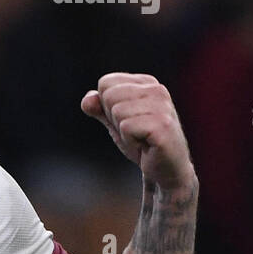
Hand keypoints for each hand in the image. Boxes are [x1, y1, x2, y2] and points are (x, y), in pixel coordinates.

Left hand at [81, 74, 194, 192]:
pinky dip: (130, 142)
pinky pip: (126, 127)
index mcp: (146, 83)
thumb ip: (99, 109)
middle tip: (134, 133)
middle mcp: (156, 89)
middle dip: (114, 120)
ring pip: (117, 111)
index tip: (126, 121)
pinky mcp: (162, 124)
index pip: (106, 83)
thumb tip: (87, 100)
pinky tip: (145, 146)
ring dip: (123, 133)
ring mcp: (161, 106)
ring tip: (141, 139)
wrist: (165, 171)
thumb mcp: (115, 124)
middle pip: (109, 95)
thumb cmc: (141, 145)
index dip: (107, 108)